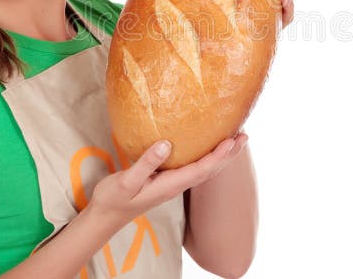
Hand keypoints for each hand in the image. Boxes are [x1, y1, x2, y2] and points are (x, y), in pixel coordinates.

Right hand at [88, 133, 248, 224]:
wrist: (107, 215)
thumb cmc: (114, 198)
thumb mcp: (126, 181)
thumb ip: (145, 163)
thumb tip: (166, 144)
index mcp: (170, 184)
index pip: (202, 169)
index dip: (218, 155)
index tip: (232, 140)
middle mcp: (176, 184)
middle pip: (210, 170)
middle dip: (228, 154)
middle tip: (245, 136)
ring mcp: (173, 183)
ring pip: (204, 169)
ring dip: (221, 155)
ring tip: (235, 140)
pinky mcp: (167, 180)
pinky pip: (194, 167)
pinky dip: (206, 156)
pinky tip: (208, 148)